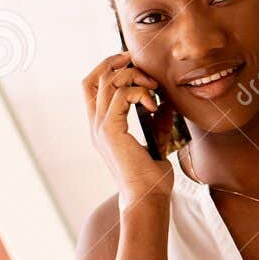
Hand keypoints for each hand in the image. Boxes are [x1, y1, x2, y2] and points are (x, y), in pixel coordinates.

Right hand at [82, 51, 174, 209]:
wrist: (147, 198)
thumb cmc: (151, 178)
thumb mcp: (156, 143)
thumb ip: (157, 123)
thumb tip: (165, 104)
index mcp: (102, 127)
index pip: (93, 87)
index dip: (107, 68)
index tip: (131, 62)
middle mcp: (96, 125)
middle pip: (93, 78)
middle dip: (115, 62)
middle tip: (138, 61)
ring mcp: (100, 127)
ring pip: (108, 82)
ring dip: (134, 77)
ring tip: (153, 87)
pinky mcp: (110, 131)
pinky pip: (122, 95)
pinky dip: (141, 93)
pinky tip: (153, 105)